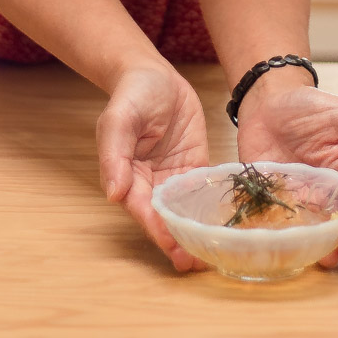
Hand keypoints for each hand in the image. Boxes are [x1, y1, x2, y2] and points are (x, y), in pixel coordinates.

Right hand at [96, 65, 208, 270]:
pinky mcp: (193, 167)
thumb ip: (114, 154)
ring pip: (183, 212)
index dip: (155, 227)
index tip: (170, 244)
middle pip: (163, 218)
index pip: (142, 208)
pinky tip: (224, 227)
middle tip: (193, 263)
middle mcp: (151, 183)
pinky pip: (202, 191)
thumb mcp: (119, 118)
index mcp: (128, 176)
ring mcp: (173, 177)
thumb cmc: (132, 95)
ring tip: (209, 256)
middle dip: (176, 241)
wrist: (154, 75)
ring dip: (193, 234)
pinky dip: (210, 210)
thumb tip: (113, 193)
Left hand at [236, 84, 337, 267]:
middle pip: (337, 221)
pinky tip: (286, 243)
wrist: (268, 100)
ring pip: (311, 227)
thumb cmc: (313, 107)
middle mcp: (324, 192)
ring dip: (318, 243)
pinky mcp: (268, 199)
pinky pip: (277, 221)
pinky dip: (282, 233)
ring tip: (324, 257)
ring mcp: (296, 198)